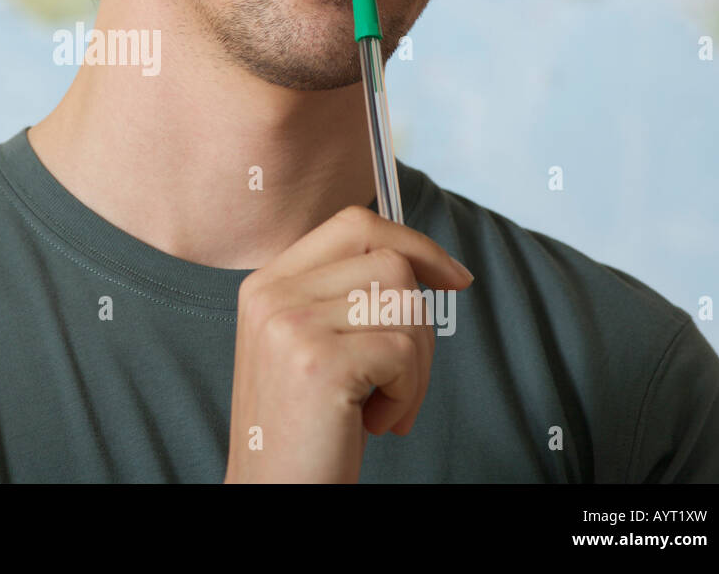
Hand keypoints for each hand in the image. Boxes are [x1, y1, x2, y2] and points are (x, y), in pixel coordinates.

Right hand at [224, 204, 473, 482]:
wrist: (271, 493)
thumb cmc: (303, 428)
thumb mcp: (307, 345)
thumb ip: (340, 295)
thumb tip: (422, 261)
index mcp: (266, 283)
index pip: (354, 225)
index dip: (413, 243)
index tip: (451, 278)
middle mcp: (271, 294)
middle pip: (390, 262)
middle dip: (420, 323)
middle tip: (403, 376)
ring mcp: (291, 324)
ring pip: (404, 303)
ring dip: (416, 365)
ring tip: (385, 404)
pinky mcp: (318, 361)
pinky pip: (402, 352)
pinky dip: (406, 394)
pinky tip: (375, 422)